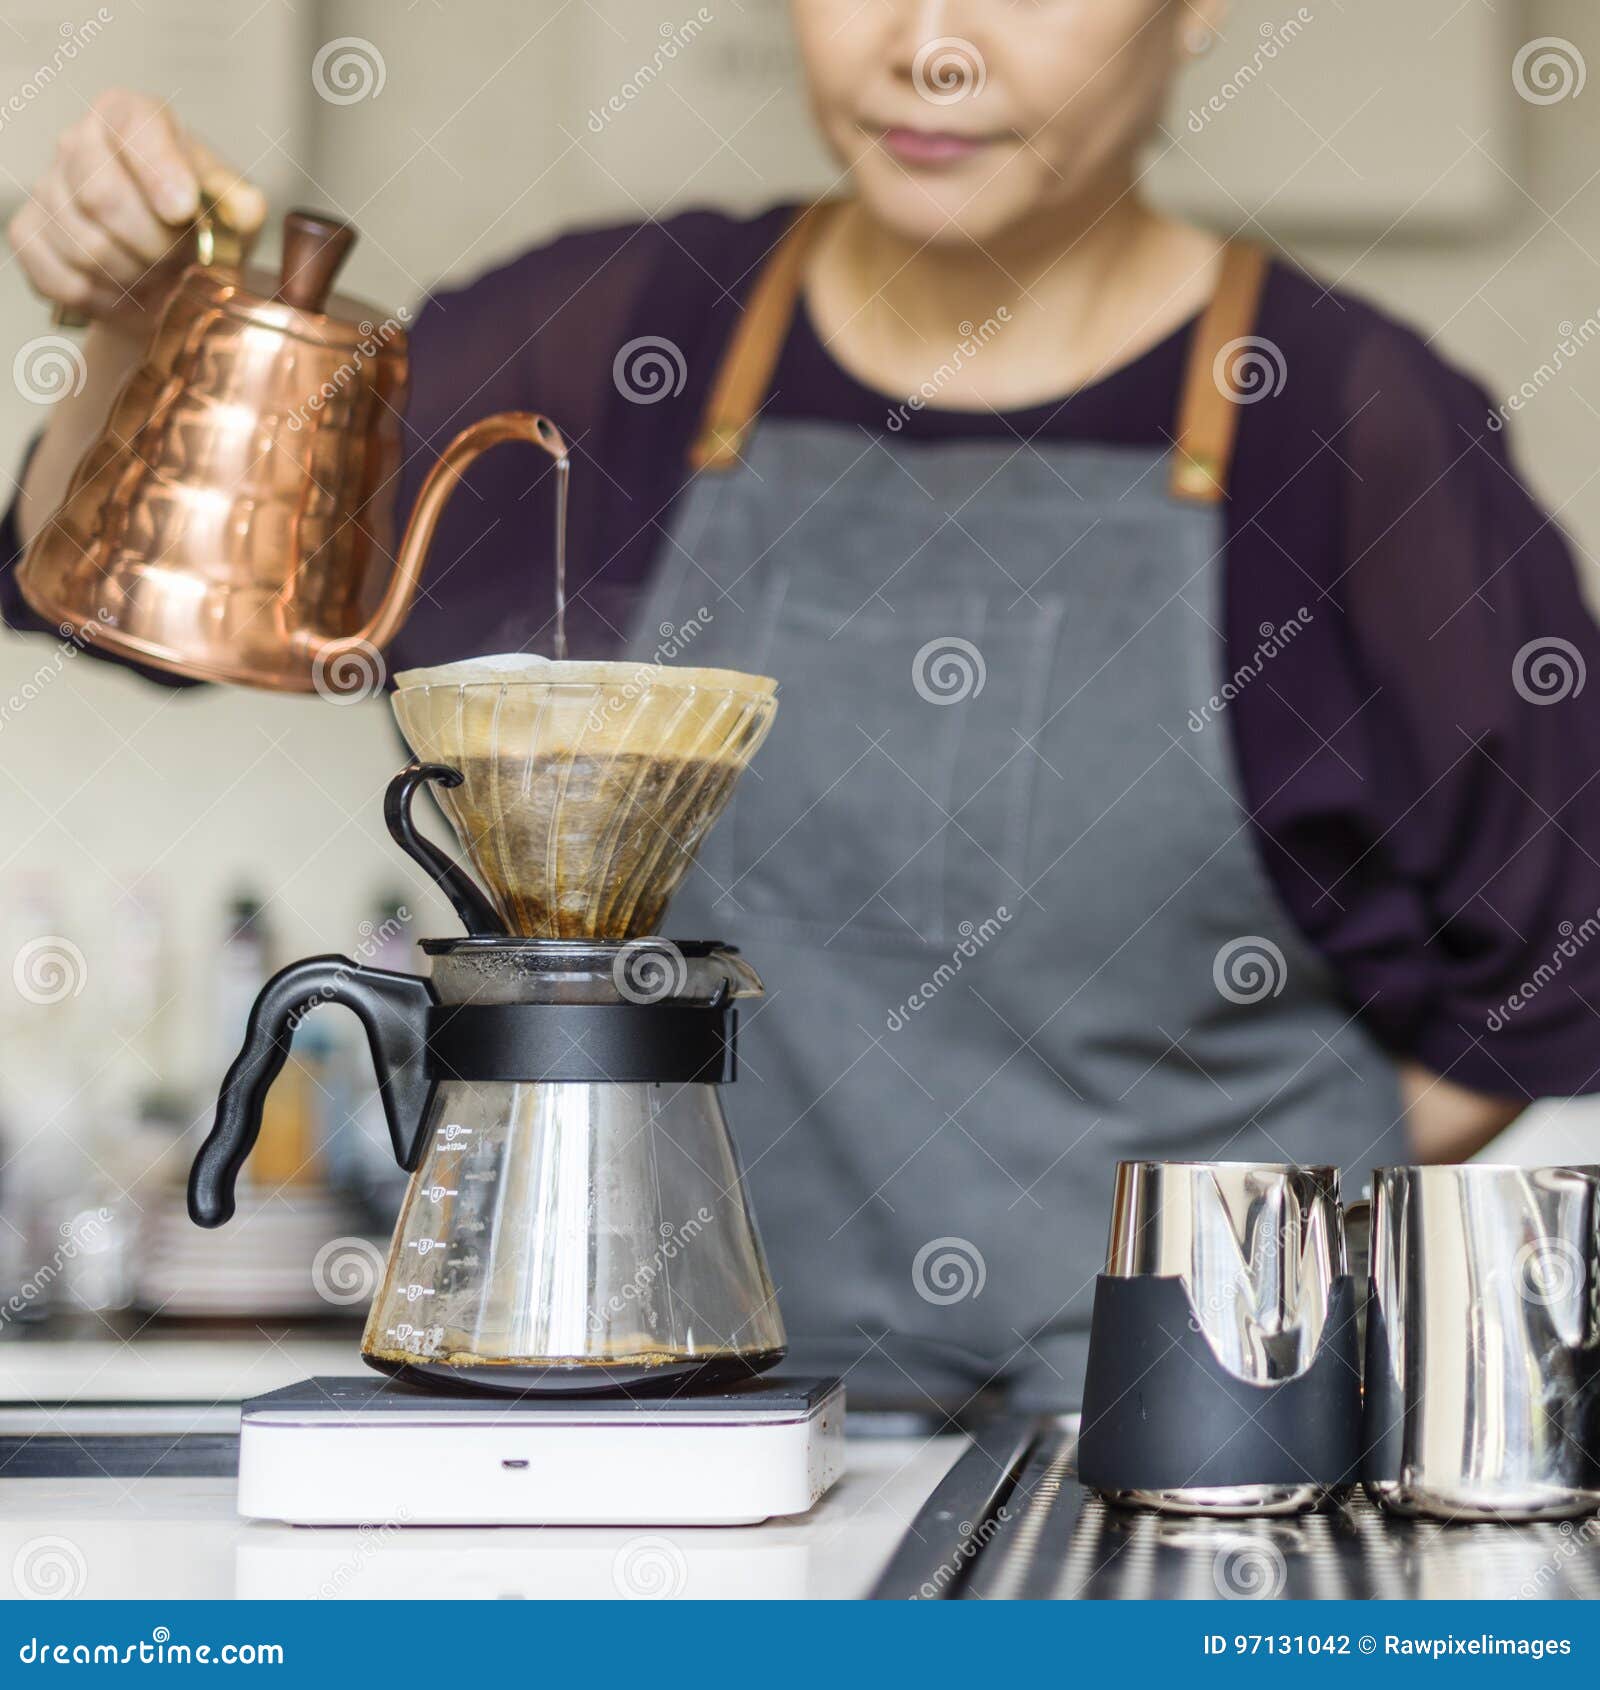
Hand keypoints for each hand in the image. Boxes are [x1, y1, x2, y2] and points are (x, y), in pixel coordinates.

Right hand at [7, 89, 265, 332]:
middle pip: (102, 197)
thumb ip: (241, 204)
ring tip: (160, 276)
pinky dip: (106, 301)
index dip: (158, 171)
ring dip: (135, 278)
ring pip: (84, 246)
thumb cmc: (201, 225)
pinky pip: (63, 280)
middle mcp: (79, 142)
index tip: (183, 210)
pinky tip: (128, 293)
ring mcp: (47, 187)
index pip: (134, 128)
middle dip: (155, 245)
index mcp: (130, 117)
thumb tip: (242, 208)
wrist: (169, 266)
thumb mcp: (234, 209)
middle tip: (181, 260)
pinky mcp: (29, 235)